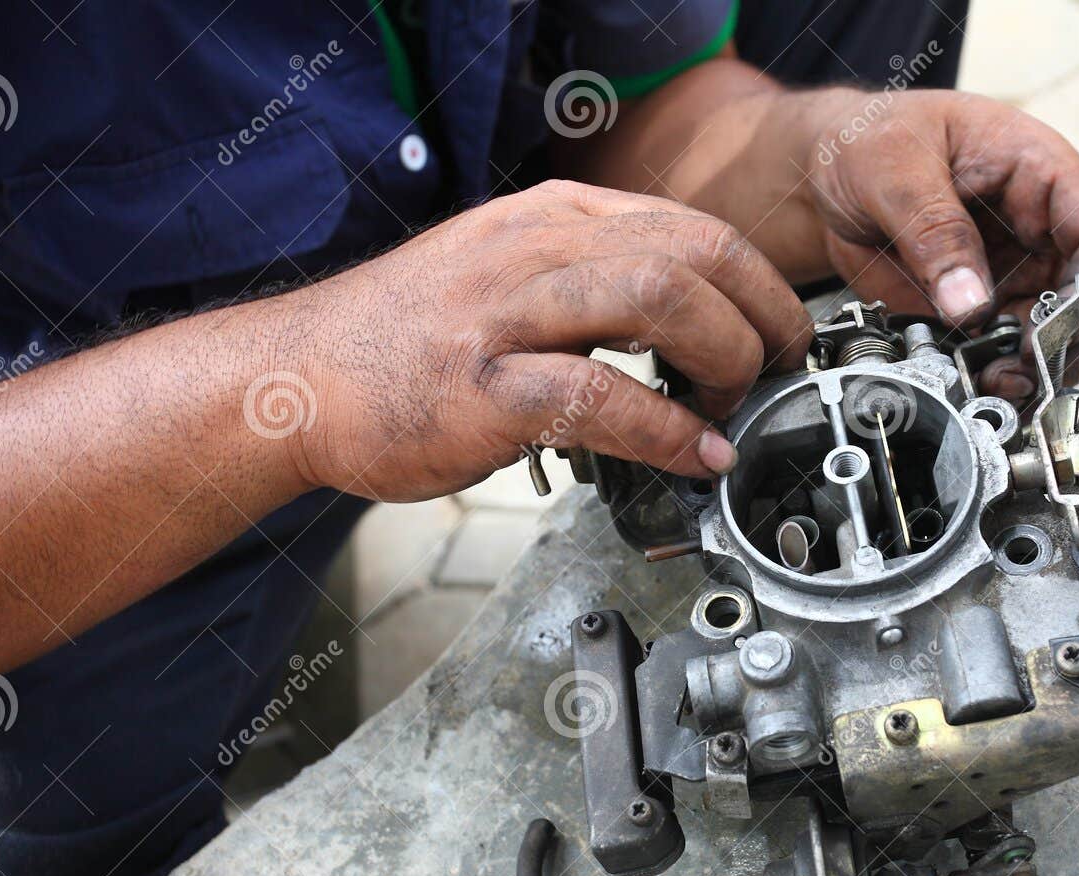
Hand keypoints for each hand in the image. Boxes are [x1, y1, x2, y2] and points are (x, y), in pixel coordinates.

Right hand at [283, 180, 813, 500]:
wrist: (298, 378)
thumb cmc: (409, 340)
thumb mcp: (509, 274)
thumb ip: (594, 284)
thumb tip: (689, 322)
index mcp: (550, 217)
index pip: (691, 225)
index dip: (758, 282)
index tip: (780, 331)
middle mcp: (534, 247)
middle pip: (694, 251)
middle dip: (760, 317)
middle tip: (774, 372)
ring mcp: (505, 312)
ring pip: (659, 298)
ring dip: (724, 358)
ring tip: (734, 406)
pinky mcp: (483, 386)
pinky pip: (601, 395)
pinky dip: (667, 430)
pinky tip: (694, 454)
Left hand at [801, 90, 1078, 396]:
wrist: (832, 172)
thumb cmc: (872, 141)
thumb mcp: (892, 167)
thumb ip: (934, 232)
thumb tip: (971, 305)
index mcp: (1040, 172)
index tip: (1058, 323)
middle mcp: (1045, 228)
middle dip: (1073, 340)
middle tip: (1018, 365)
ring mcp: (1022, 273)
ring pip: (1072, 336)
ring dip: (1041, 369)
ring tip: (991, 380)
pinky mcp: (990, 310)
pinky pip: (1018, 355)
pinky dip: (1006, 378)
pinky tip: (974, 381)